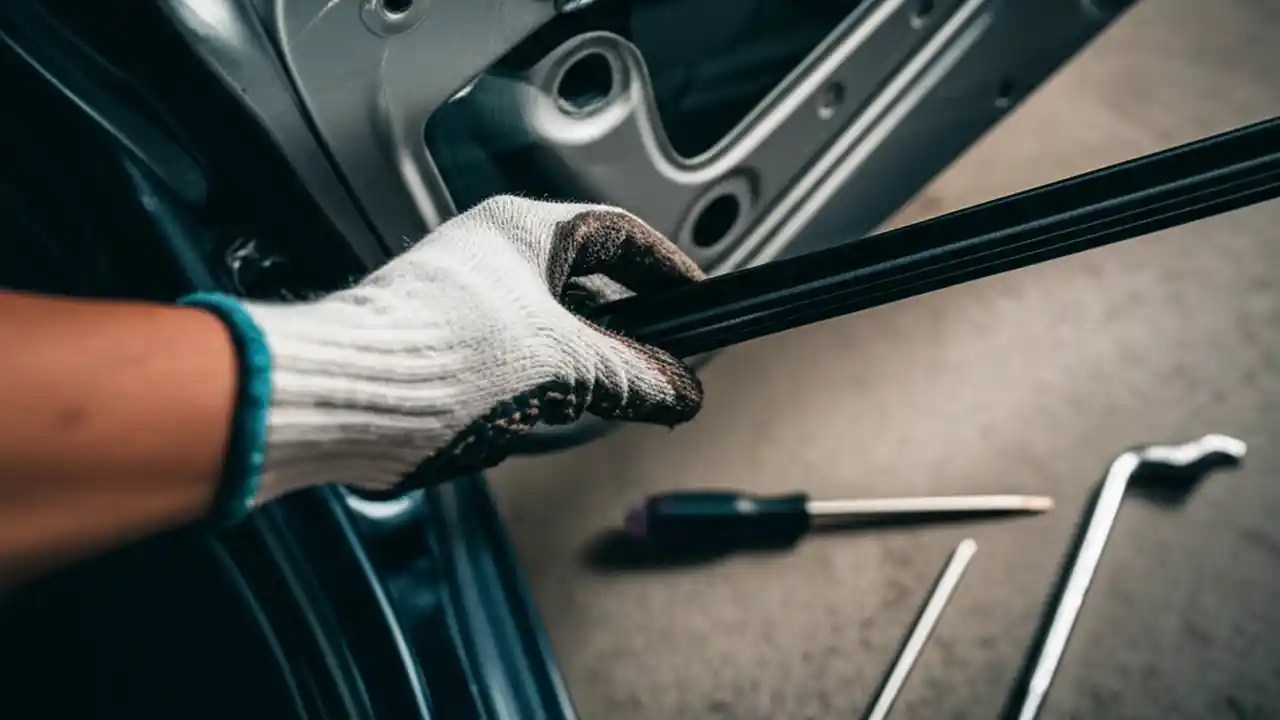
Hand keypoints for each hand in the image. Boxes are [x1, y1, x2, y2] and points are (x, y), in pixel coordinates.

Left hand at [244, 196, 704, 502]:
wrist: (343, 399)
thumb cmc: (436, 353)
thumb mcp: (563, 364)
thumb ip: (633, 375)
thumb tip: (682, 388)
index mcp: (523, 231)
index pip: (617, 234)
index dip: (667, 268)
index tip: (700, 301)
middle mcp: (492, 257)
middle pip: (587, 289)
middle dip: (625, 337)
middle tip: (660, 369)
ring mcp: (465, 302)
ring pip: (551, 334)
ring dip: (578, 372)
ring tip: (591, 404)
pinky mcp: (443, 350)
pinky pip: (512, 366)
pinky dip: (536, 393)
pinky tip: (534, 421)